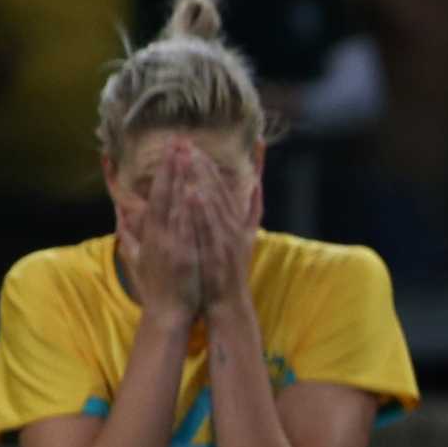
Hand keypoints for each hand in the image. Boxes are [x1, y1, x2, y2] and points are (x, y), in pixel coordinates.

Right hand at [121, 145, 204, 314]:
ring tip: (189, 154)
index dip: (164, 173)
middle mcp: (160, 234)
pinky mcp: (183, 255)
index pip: (158, 196)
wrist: (167, 314)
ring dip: (182, 179)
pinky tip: (195, 189)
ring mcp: (172, 243)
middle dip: (172, 167)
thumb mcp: (137, 258)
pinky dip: (190, 208)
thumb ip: (128, 234)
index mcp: (151, 233)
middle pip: (166, 194)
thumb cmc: (156, 287)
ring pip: (177, 205)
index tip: (171, 151)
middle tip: (179, 140)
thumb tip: (119, 215)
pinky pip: (187, 227)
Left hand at [187, 158, 258, 307]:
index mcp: (235, 222)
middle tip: (189, 143)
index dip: (211, 166)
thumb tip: (257, 184)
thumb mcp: (244, 237)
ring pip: (213, 203)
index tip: (197, 146)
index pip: (223, 187)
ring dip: (202, 180)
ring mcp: (227, 239)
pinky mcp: (219, 252)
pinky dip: (201, 209)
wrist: (229, 303)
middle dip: (204, 165)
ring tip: (190, 158)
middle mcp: (233, 227)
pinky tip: (193, 192)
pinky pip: (208, 227)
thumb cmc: (230, 271)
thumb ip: (251, 211)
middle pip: (218, 190)